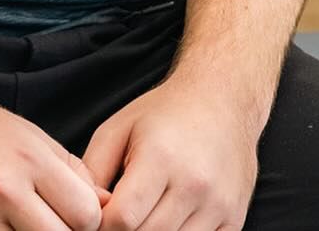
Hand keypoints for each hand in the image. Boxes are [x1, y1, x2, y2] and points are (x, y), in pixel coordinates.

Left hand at [83, 78, 257, 230]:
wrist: (221, 101)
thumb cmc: (164, 113)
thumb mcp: (119, 127)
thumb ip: (94, 169)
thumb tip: (84, 211)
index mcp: (159, 158)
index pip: (123, 219)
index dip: (103, 225)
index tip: (97, 217)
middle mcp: (193, 185)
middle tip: (119, 217)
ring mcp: (218, 206)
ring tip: (142, 215)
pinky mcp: (235, 219)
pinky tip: (167, 222)